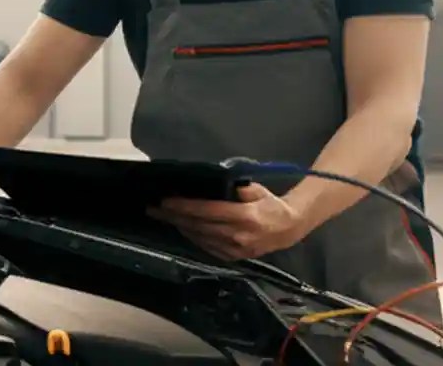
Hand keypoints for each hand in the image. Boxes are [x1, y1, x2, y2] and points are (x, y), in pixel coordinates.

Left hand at [147, 183, 307, 261]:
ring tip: (163, 217)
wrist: (289, 229)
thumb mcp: (256, 189)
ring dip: (179, 227)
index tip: (165, 202)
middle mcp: (237, 235)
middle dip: (173, 217)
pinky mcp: (233, 258)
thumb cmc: (270, 204)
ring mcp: (234, 249)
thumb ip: (237, 188)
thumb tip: (214, 184)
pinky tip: (182, 228)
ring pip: (199, 238)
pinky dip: (192, 237)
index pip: (206, 211)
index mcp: (244, 216)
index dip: (184, 207)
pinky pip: (206, 247)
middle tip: (153, 209)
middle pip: (198, 226)